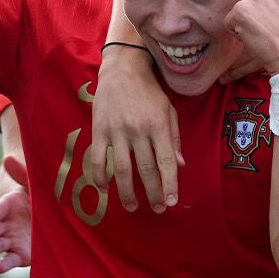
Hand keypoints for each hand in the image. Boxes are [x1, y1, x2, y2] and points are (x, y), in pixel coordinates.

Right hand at [0, 156, 31, 273]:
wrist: (54, 216)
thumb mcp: (34, 184)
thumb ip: (21, 173)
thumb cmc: (41, 197)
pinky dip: (3, 265)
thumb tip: (7, 158)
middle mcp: (6, 224)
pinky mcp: (20, 255)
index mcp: (8, 206)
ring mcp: (11, 240)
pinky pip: (10, 260)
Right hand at [88, 46, 182, 212]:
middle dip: (152, 193)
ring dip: (127, 192)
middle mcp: (138, 130)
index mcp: (158, 125)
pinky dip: (100, 176)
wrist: (123, 69)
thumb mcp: (169, 110)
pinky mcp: (99, 130)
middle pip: (146, 169)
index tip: (172, 202)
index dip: (170, 184)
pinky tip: (104, 189)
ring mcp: (117, 131)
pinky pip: (98, 158)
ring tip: (133, 206)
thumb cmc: (150, 91)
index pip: (166, 161)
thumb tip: (180, 165)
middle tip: (157, 208)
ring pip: (121, 169)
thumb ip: (174, 138)